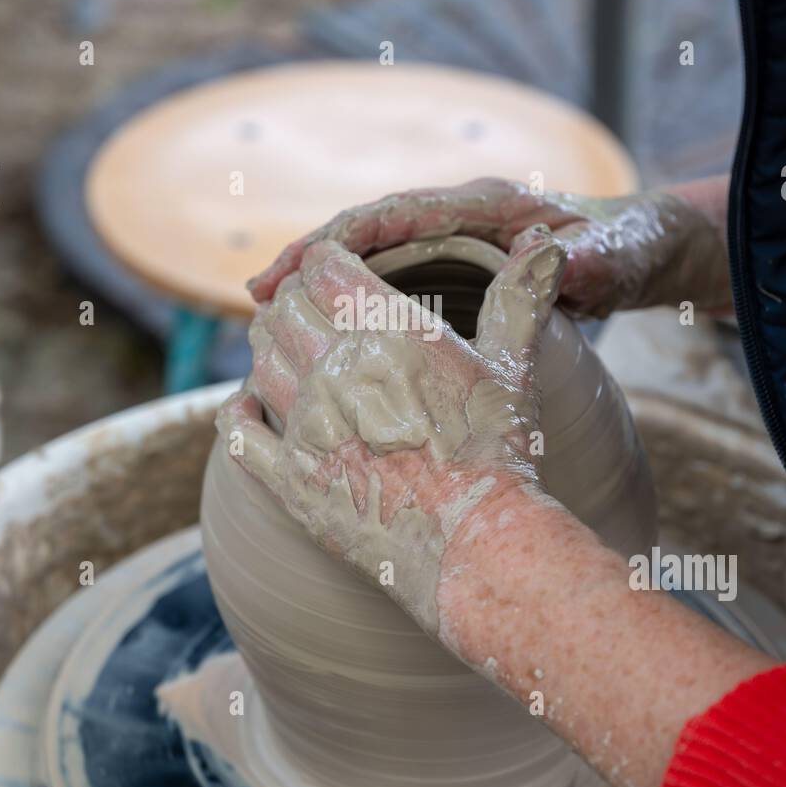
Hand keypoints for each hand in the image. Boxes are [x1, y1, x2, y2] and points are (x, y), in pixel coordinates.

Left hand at [219, 231, 566, 638]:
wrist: (475, 543)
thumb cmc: (501, 452)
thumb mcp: (515, 366)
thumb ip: (521, 296)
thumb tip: (547, 243)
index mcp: (386, 331)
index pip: (322, 267)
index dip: (323, 262)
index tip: (330, 269)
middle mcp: (336, 369)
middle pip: (283, 308)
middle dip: (293, 299)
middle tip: (308, 308)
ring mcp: (307, 425)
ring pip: (260, 359)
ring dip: (267, 344)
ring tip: (286, 347)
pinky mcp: (290, 479)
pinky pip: (238, 431)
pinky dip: (239, 410)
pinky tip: (251, 407)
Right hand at [248, 177, 730, 318]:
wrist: (643, 252)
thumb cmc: (625, 248)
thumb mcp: (612, 257)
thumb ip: (584, 259)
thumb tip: (558, 257)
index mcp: (482, 205)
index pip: (392, 213)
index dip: (337, 238)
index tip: (292, 268)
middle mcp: (456, 221)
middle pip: (365, 236)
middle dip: (309, 264)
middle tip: (258, 301)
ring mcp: (452, 248)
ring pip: (371, 264)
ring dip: (322, 290)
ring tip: (270, 323)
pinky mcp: (454, 278)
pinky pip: (390, 290)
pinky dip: (353, 312)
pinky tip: (326, 345)